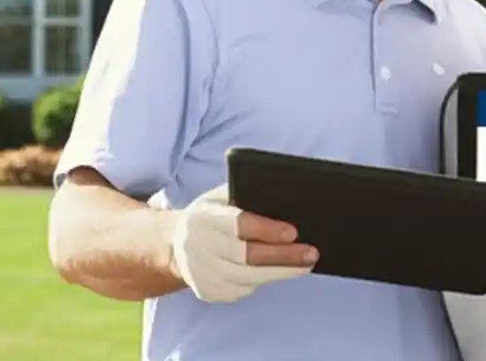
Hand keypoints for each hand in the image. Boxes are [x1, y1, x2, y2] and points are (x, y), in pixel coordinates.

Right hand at [168, 183, 317, 302]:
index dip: (266, 230)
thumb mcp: (217, 198)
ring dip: (282, 272)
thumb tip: (285, 193)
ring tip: (306, 264)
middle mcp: (200, 248)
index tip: (293, 232)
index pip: (238, 225)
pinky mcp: (209, 292)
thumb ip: (243, 193)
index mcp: (204, 219)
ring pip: (250, 277)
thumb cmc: (208, 217)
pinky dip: (265, 278)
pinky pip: (245, 288)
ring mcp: (203, 274)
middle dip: (284, 256)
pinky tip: (281, 271)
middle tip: (312, 253)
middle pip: (248, 256)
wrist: (173, 247)